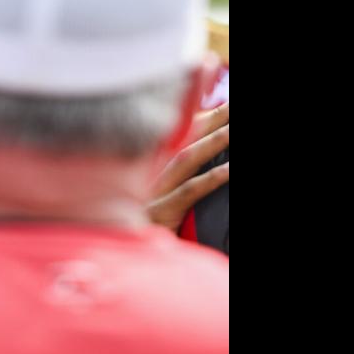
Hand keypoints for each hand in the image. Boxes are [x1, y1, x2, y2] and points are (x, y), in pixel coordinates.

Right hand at [147, 102, 229, 230]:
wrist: (117, 248)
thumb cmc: (145, 220)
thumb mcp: (158, 191)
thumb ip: (178, 172)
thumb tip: (203, 153)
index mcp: (153, 159)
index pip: (185, 128)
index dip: (208, 114)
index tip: (229, 104)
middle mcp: (152, 167)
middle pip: (188, 135)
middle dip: (215, 118)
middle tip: (236, 107)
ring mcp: (156, 188)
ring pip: (189, 157)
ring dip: (215, 141)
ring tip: (236, 130)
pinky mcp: (162, 210)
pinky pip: (190, 190)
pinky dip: (212, 178)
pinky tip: (230, 170)